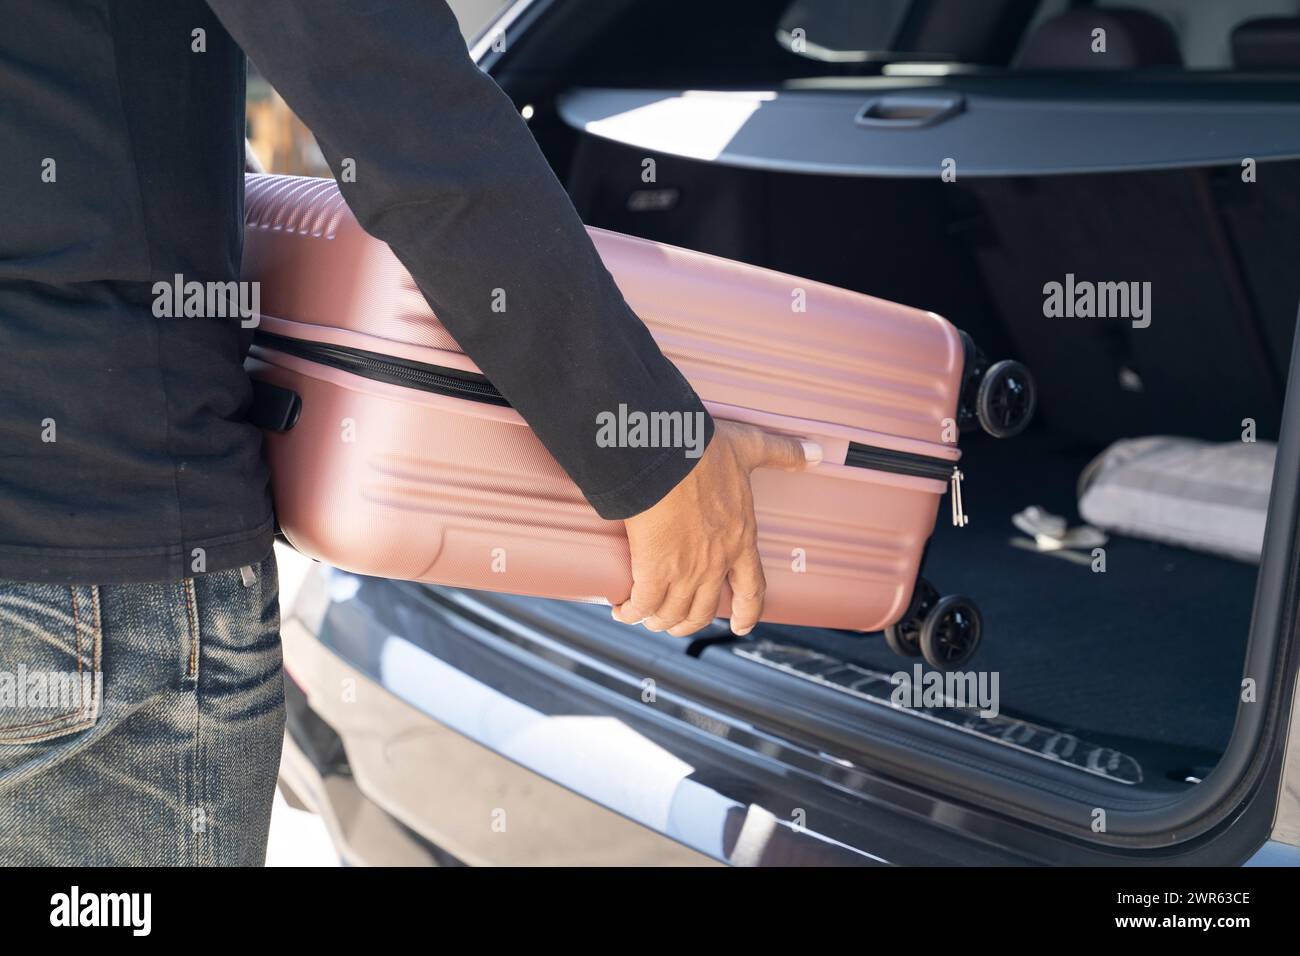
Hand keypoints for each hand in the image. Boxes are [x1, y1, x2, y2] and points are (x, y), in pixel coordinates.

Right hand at [612, 421, 820, 637]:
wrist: (666, 453)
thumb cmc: (704, 450)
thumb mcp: (751, 448)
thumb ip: (782, 453)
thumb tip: (815, 452)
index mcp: (741, 540)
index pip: (752, 590)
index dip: (748, 612)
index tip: (743, 626)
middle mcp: (715, 564)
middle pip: (704, 611)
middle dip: (688, 623)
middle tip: (676, 622)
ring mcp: (685, 571)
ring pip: (673, 614)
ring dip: (659, 620)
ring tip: (645, 616)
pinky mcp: (653, 570)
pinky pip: (644, 605)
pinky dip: (632, 612)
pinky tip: (621, 609)